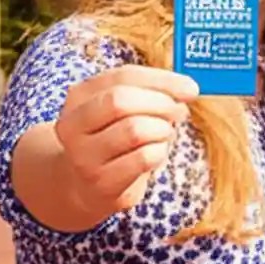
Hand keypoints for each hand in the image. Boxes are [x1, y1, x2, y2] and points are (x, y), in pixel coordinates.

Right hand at [53, 65, 198, 215]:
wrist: (87, 187)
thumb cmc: (116, 139)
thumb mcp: (126, 109)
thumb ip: (151, 92)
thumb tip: (187, 89)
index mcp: (79, 97)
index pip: (123, 76)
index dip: (162, 80)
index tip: (191, 88)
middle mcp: (73, 125)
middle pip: (120, 101)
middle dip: (160, 104)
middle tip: (179, 112)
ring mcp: (84, 156)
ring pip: (134, 130)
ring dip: (162, 130)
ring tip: (164, 135)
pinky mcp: (101, 183)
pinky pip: (143, 158)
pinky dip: (160, 152)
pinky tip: (156, 154)